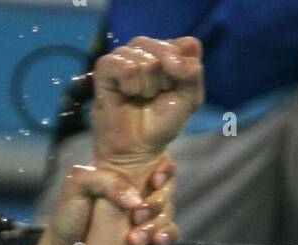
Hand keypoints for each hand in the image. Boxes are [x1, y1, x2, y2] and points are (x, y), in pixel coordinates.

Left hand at [44, 153, 178, 244]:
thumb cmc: (67, 216)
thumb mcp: (77, 185)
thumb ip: (105, 180)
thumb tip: (136, 199)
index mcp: (122, 172)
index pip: (156, 162)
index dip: (163, 169)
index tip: (154, 181)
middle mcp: (136, 191)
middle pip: (167, 188)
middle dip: (157, 202)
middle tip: (136, 216)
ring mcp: (142, 214)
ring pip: (168, 211)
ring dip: (158, 223)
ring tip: (134, 239)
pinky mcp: (147, 237)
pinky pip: (169, 232)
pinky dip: (168, 235)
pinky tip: (157, 242)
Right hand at [92, 36, 203, 181]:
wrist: (136, 148)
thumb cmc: (162, 122)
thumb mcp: (190, 99)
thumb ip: (193, 73)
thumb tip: (172, 59)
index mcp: (170, 51)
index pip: (186, 45)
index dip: (183, 71)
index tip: (174, 90)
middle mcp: (147, 49)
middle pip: (165, 49)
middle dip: (164, 80)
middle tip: (154, 96)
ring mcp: (125, 55)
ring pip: (144, 58)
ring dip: (146, 85)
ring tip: (140, 97)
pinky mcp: (105, 66)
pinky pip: (123, 65)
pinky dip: (129, 83)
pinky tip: (126, 93)